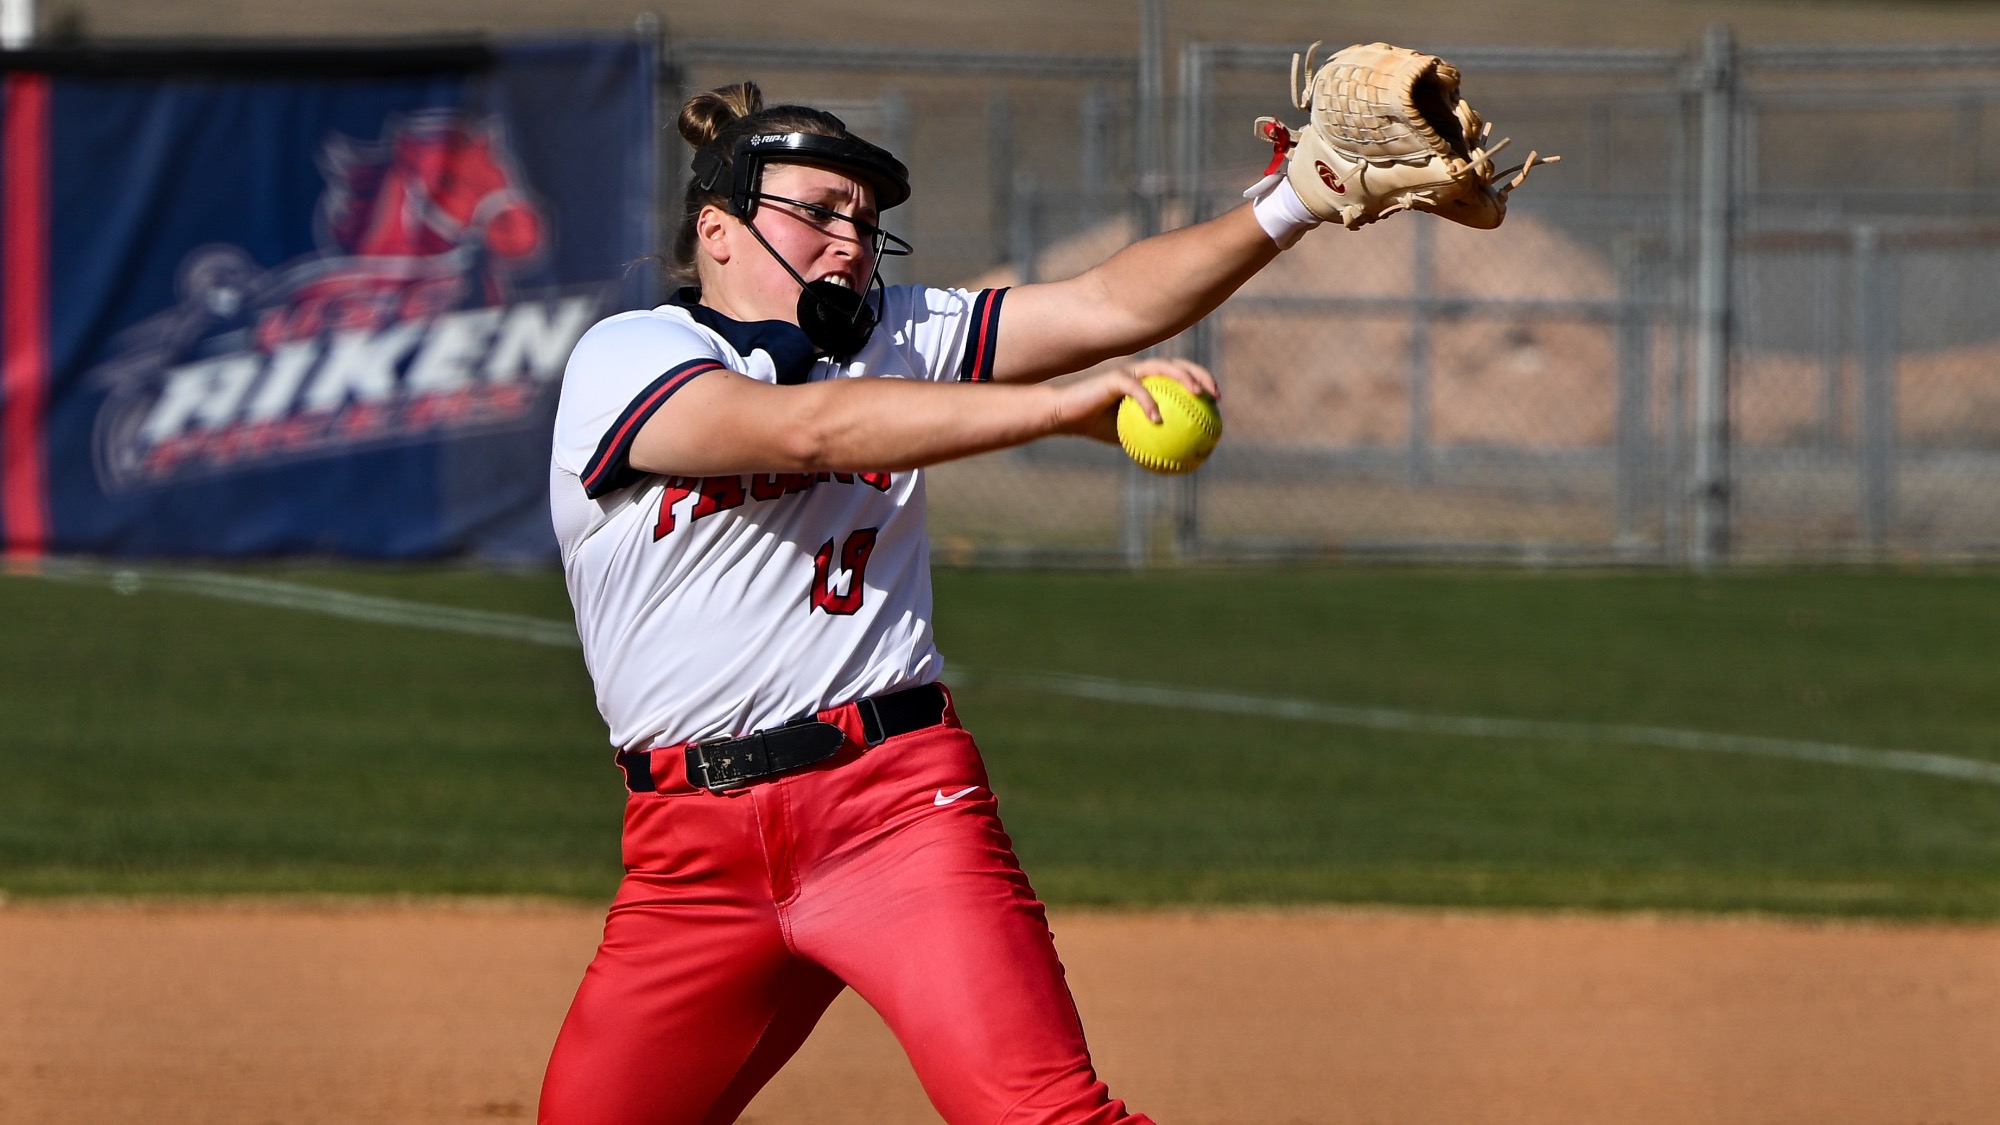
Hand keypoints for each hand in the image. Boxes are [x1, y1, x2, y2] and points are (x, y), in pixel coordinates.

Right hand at [1049, 358, 1217, 444]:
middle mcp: (1142, 372)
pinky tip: (1158, 419)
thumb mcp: (1131, 436)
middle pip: (1178, 365)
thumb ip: (1153, 438)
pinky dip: (1148, 402)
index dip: (1202, 381)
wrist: (1068, 417)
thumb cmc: (1098, 426)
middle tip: (1215, 395)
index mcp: (1149, 381)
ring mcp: (1129, 372)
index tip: (1217, 400)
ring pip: (1162, 367)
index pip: (1181, 375)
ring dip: (1182, 378)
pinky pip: (1136, 388)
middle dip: (1201, 374)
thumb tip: (1180, 457)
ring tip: (1197, 395)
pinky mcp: (1114, 378)